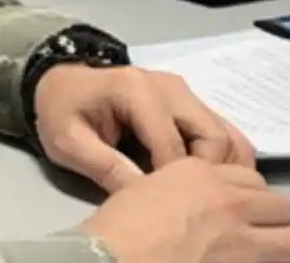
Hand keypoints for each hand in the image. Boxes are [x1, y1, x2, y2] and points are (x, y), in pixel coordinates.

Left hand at [34, 64, 254, 191]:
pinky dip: (224, 157)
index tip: (163, 209)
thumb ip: (105, 167)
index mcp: (137, 92)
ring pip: (227, 134)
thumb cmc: (62, 111)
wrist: (62, 81)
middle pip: (214, 138)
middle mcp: (170, 87)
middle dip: (208, 177)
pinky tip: (209, 181)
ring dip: (223, 168)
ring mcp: (184, 91)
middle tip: (188, 205)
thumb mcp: (69, 143)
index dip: (173, 184)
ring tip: (202, 196)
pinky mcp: (190, 100)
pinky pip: (222, 129)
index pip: (173, 146)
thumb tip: (142, 200)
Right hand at [79, 158, 289, 262]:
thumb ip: (179, 190)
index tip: (236, 211)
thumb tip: (196, 208)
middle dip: (270, 219)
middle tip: (253, 235)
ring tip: (268, 255)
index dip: (245, 196)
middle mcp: (227, 197)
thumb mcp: (144, 192)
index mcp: (198, 173)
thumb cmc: (115, 231)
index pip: (247, 177)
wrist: (112, 259)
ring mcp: (240, 234)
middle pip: (278, 202)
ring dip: (284, 244)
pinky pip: (282, 261)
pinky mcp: (247, 262)